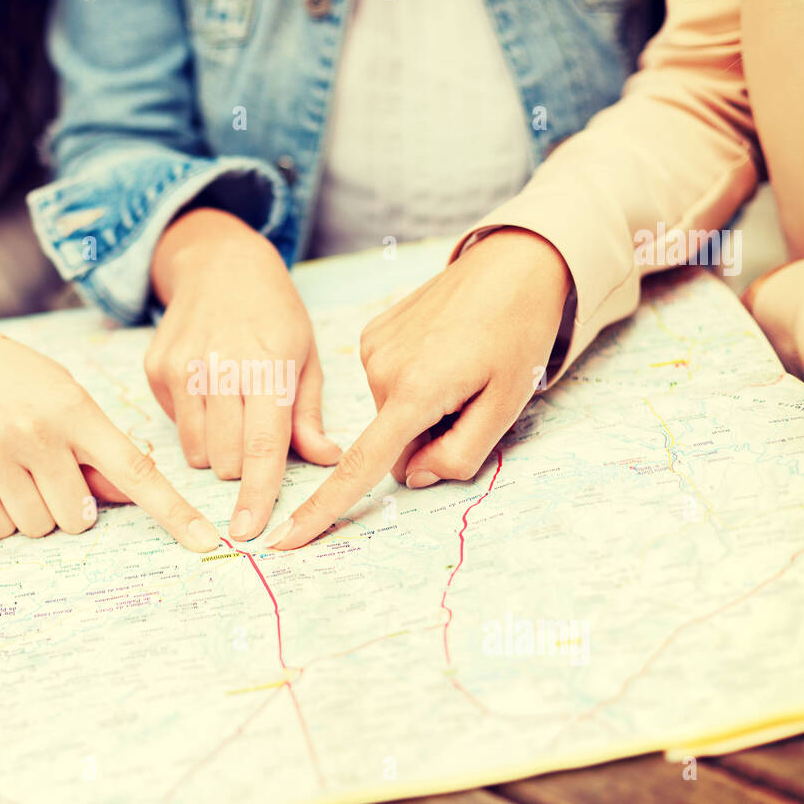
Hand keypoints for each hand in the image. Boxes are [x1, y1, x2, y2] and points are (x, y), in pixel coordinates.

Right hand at [0, 299, 221, 549]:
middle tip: (50, 472)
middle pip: (79, 518)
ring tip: (17, 470)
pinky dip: (1, 517)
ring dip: (35, 513)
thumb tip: (128, 496)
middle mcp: (37, 431)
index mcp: (75, 407)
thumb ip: (96, 445)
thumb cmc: (9, 375)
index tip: (208, 542)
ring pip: (39, 527)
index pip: (135, 470)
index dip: (174, 511)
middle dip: (72, 508)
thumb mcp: (61, 393)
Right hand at [144, 208, 341, 540]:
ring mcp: (183, 368)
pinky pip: (175, 429)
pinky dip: (195, 426)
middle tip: (256, 434)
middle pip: (228, 459)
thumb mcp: (306, 356)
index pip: (263, 446)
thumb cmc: (274, 314)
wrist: (219, 264)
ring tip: (233, 414)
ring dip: (219, 451)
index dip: (259, 494)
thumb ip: (309, 415)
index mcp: (269, 366)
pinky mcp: (156, 368)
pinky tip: (208, 390)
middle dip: (245, 466)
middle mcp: (221, 368)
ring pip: (198, 451)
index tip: (250, 531)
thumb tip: (327, 461)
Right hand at [264, 228, 571, 549]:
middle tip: (471, 399)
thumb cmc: (518, 334)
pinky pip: (388, 382)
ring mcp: (372, 347)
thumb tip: (412, 478)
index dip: (322, 509)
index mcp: (414, 391)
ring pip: (390, 413)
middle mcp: (381, 369)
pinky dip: (413, 382)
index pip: (360, 466)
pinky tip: (443, 350)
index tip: (285, 540)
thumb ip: (459, 454)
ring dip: (421, 407)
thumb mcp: (506, 405)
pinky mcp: (373, 332)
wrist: (514, 264)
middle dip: (426, 437)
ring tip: (461, 367)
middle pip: (391, 441)